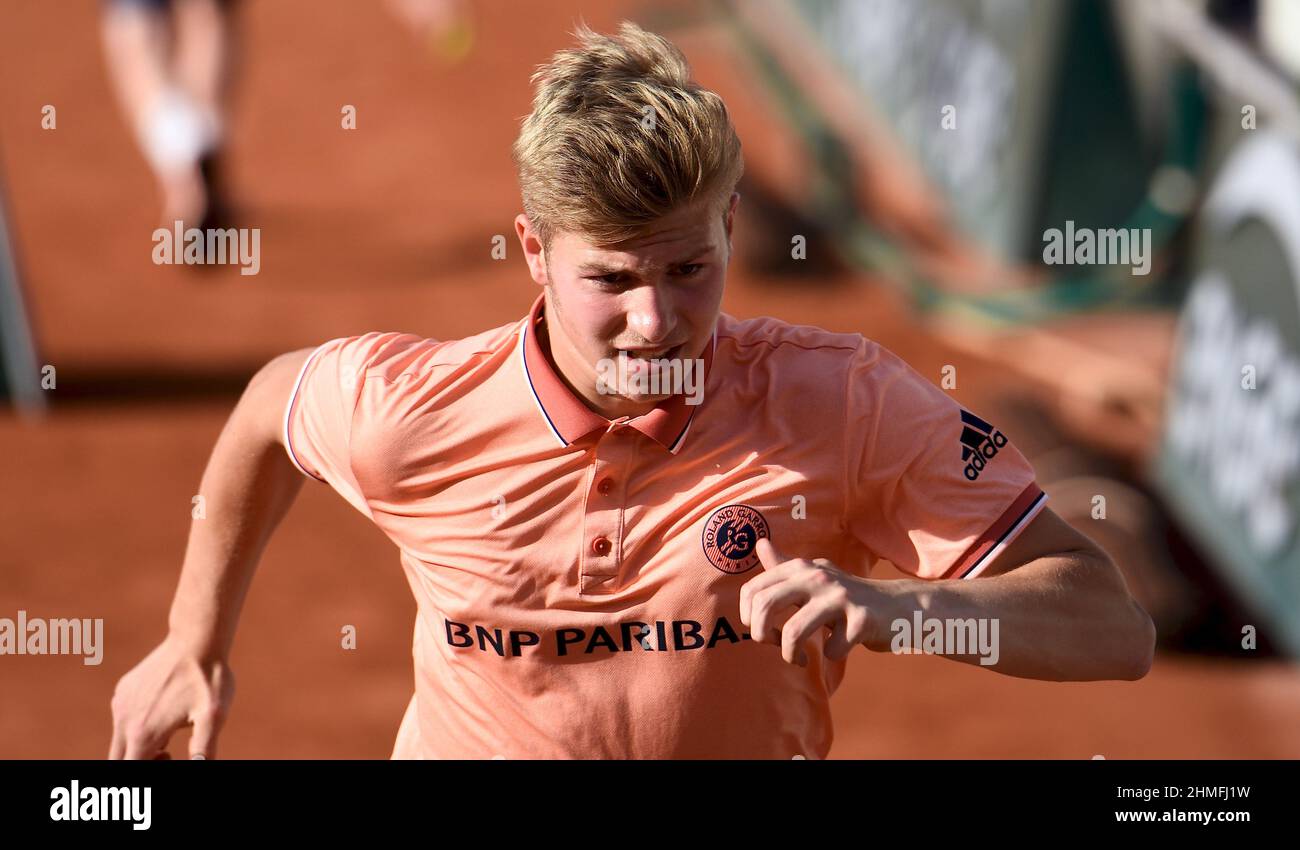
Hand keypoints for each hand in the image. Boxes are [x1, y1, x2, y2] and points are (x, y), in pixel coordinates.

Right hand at [109, 635, 233, 759]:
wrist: (197, 640)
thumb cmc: (208, 680)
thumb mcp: (214, 718)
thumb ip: (203, 749)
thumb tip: (201, 766)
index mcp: (143, 733)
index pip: (132, 770)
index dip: (149, 771)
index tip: (170, 757)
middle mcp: (124, 720)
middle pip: (120, 759)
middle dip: (142, 761)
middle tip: (169, 751)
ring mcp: (121, 703)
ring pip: (120, 738)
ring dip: (139, 743)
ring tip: (170, 727)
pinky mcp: (123, 689)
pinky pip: (123, 716)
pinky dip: (138, 722)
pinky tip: (164, 707)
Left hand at [739, 538, 882, 666]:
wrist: (898, 606)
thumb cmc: (847, 597)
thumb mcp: (815, 576)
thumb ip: (784, 565)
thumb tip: (759, 543)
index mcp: (800, 568)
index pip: (752, 591)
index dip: (748, 617)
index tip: (764, 630)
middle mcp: (817, 577)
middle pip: (765, 606)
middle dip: (761, 635)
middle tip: (776, 645)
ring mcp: (841, 597)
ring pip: (793, 632)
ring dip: (790, 654)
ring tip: (798, 658)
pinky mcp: (862, 619)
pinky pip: (832, 649)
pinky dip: (831, 654)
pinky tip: (839, 648)